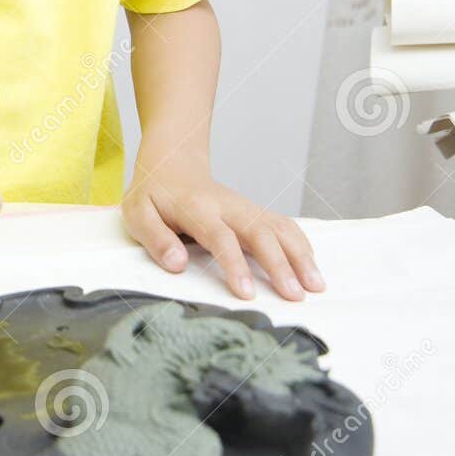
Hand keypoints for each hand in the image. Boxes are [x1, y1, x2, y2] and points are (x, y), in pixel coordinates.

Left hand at [121, 150, 324, 301]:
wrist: (172, 159)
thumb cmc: (153, 192)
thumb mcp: (137, 213)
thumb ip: (156, 238)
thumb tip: (177, 264)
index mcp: (197, 208)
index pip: (220, 237)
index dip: (235, 264)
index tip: (247, 293)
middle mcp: (227, 206)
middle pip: (260, 232)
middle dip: (281, 264)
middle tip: (295, 296)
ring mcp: (245, 207)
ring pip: (280, 227)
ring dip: (300, 255)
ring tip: (316, 286)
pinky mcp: (255, 211)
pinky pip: (284, 225)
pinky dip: (302, 245)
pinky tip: (312, 268)